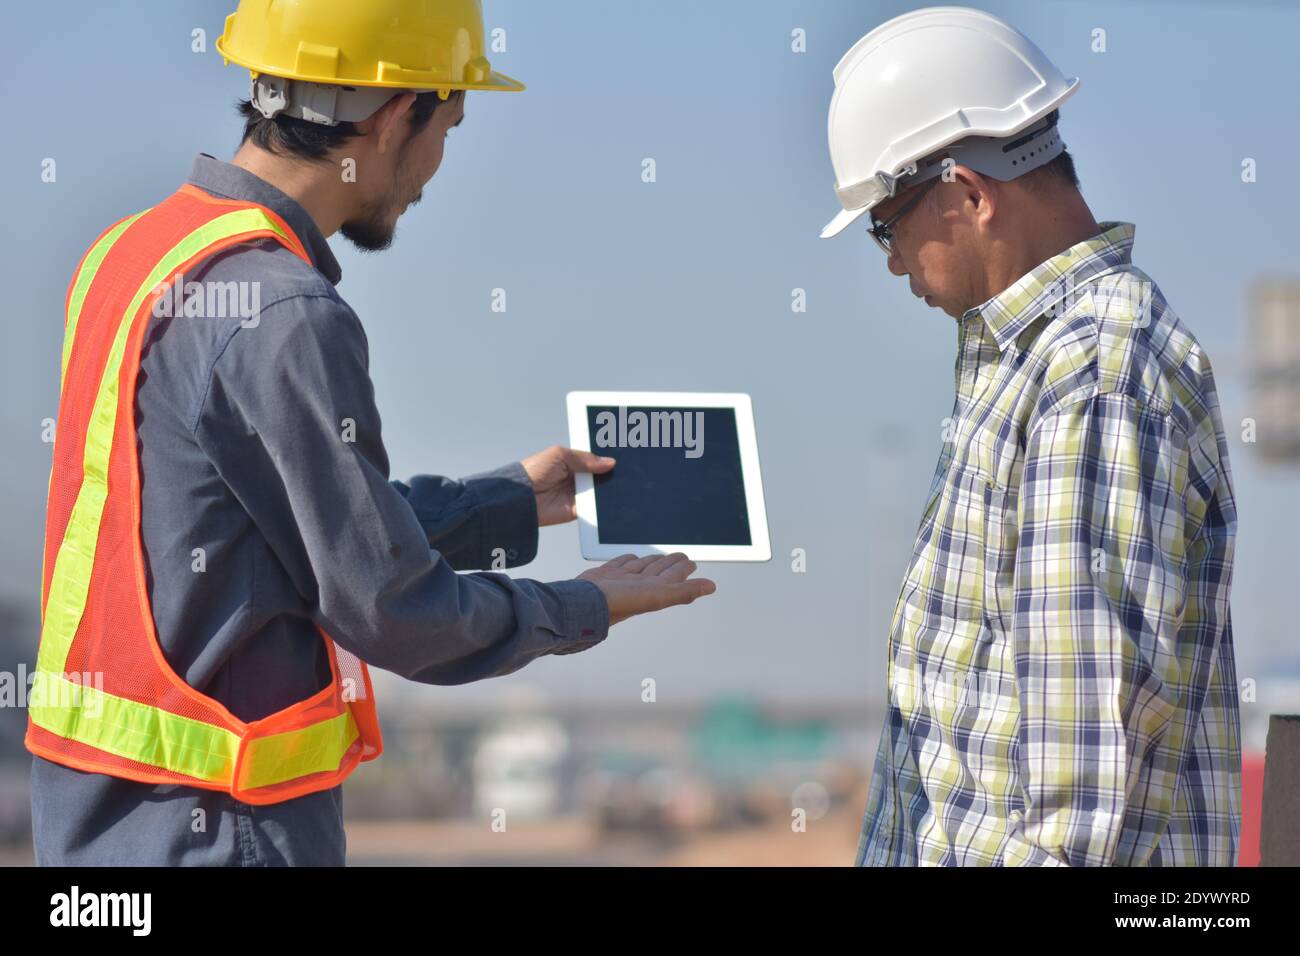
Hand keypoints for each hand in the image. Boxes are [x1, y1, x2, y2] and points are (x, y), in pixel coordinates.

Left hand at [521, 445, 614, 526]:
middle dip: (609, 473)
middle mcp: (576, 478)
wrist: (520, 497)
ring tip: (617, 481)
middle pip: (600, 475)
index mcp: (571, 462)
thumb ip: (585, 458)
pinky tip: (608, 497)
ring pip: (600, 491)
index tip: (619, 454)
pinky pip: (595, 508)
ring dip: (607, 488)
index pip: (594, 459)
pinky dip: (601, 504)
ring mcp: (577, 494)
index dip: (605, 457)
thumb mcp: (560, 455)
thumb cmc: (532, 472)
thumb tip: (609, 462)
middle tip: (621, 468)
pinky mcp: (578, 510)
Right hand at [578, 553, 715, 625]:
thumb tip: (711, 587)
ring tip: (658, 557)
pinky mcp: (605, 576)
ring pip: (641, 567)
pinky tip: (631, 558)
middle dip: (670, 563)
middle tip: (681, 556)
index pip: (674, 576)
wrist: (583, 602)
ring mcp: (622, 581)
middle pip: (659, 571)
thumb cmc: (618, 603)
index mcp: (654, 590)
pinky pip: (620, 564)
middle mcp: (639, 586)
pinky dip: (627, 560)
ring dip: (651, 561)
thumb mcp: (658, 596)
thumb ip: (685, 591)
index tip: (692, 563)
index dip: (684, 569)